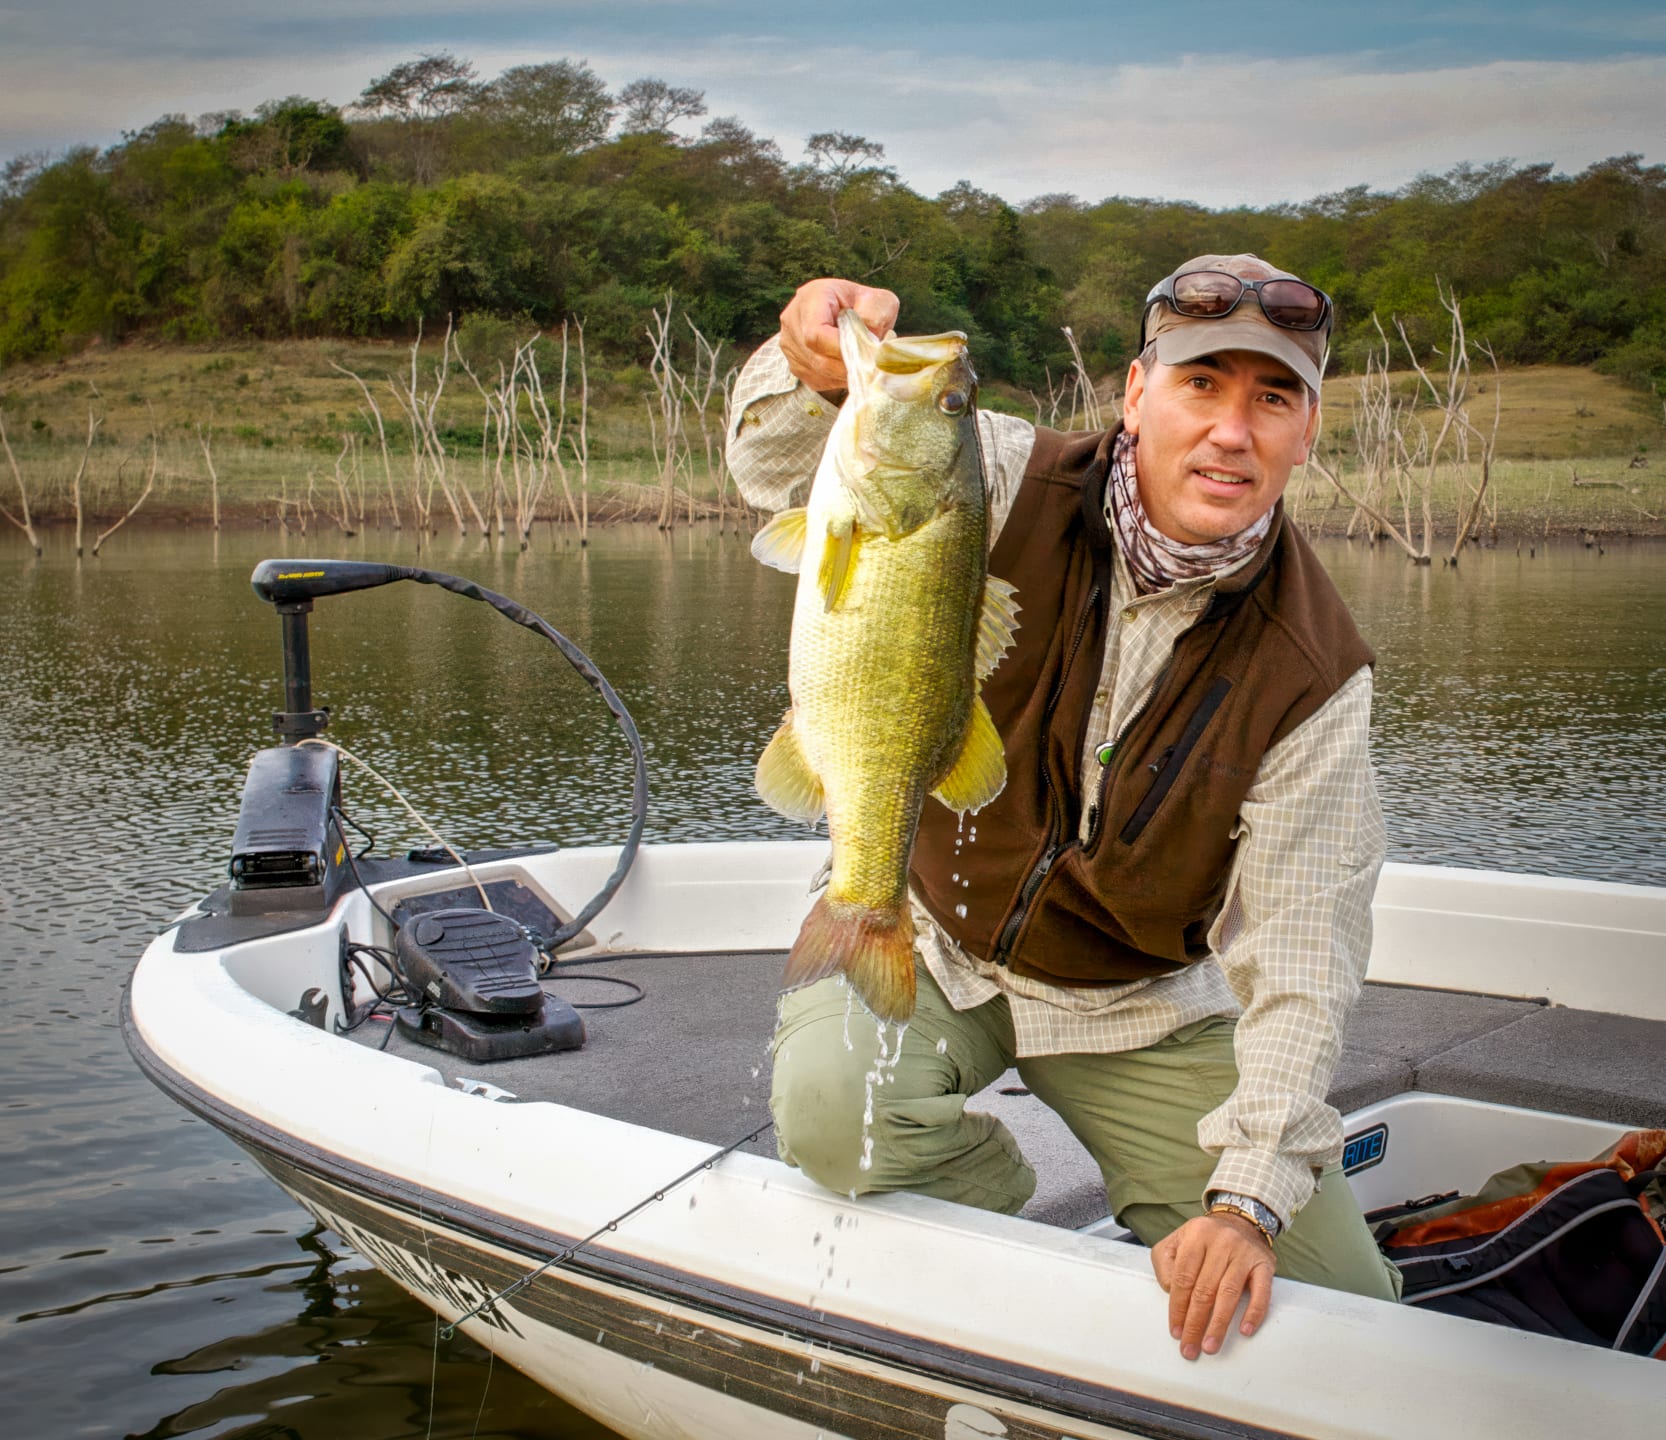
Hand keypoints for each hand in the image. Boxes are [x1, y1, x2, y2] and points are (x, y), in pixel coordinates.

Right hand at [778, 278, 898, 394]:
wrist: (849, 312)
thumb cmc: (864, 305)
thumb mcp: (878, 301)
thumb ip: (876, 316)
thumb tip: (869, 341)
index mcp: (811, 298)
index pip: (816, 333)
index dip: (841, 350)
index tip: (866, 353)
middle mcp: (793, 321)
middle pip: (817, 357)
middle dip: (847, 365)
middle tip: (870, 365)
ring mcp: (790, 345)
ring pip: (817, 372)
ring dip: (844, 374)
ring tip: (861, 363)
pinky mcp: (795, 364)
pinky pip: (816, 379)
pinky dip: (837, 379)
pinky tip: (849, 366)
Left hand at [1150, 1211, 1274, 1359]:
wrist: (1240, 1221)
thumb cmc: (1204, 1239)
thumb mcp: (1176, 1241)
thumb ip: (1165, 1264)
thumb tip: (1171, 1292)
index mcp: (1196, 1234)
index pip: (1183, 1278)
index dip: (1177, 1308)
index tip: (1175, 1331)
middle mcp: (1221, 1241)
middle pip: (1204, 1289)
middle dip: (1195, 1323)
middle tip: (1190, 1348)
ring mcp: (1244, 1252)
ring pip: (1229, 1294)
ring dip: (1219, 1324)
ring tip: (1210, 1346)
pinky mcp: (1264, 1264)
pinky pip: (1261, 1292)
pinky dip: (1254, 1312)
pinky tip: (1245, 1330)